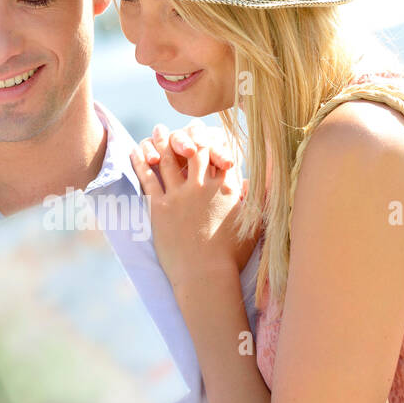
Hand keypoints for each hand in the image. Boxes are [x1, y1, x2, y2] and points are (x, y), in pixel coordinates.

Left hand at [130, 122, 256, 284]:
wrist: (206, 277)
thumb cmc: (232, 256)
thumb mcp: (254, 224)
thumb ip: (260, 199)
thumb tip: (266, 181)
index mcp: (226, 188)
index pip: (220, 153)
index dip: (215, 140)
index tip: (210, 133)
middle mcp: (202, 187)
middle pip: (194, 149)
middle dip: (190, 134)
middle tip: (185, 126)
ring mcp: (179, 196)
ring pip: (168, 158)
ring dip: (163, 141)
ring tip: (159, 129)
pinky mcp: (159, 209)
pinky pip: (147, 178)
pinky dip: (141, 161)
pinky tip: (137, 150)